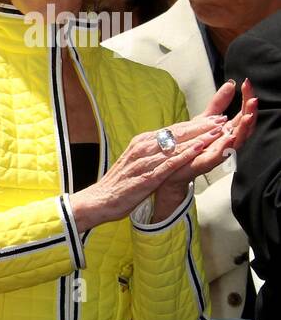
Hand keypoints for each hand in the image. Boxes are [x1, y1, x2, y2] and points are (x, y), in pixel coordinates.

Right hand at [70, 109, 226, 230]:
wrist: (99, 200)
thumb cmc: (119, 184)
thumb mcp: (136, 162)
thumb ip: (152, 153)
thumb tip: (170, 147)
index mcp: (141, 143)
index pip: (172, 130)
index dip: (195, 124)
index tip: (213, 120)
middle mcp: (142, 148)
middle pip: (176, 134)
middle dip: (201, 127)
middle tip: (221, 121)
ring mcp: (144, 162)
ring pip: (175, 146)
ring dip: (198, 138)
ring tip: (217, 132)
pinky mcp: (146, 177)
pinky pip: (168, 164)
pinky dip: (185, 155)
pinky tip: (199, 149)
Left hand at [154, 79, 257, 209]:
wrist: (173, 166)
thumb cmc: (191, 143)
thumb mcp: (204, 119)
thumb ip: (218, 104)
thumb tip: (231, 84)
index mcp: (228, 130)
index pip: (244, 113)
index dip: (247, 99)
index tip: (247, 84)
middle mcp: (227, 141)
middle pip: (245, 126)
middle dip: (251, 112)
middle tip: (254, 99)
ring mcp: (219, 153)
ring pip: (237, 141)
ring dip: (244, 129)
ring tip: (248, 116)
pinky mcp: (206, 162)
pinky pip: (219, 155)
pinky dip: (226, 147)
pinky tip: (230, 136)